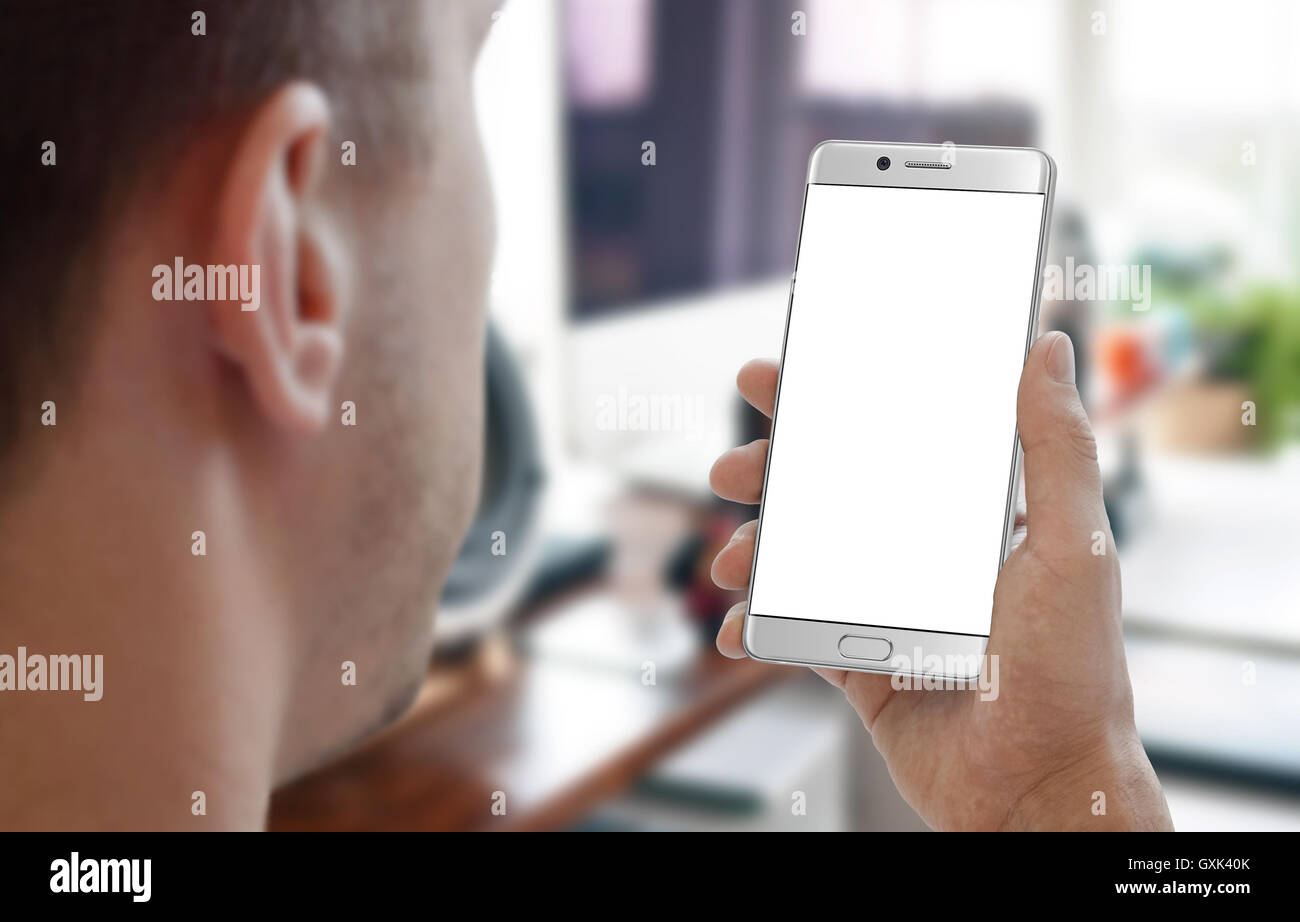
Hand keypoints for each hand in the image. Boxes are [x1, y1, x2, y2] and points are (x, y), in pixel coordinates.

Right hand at [709, 332, 1172, 830]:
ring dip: (753, 550)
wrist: (1036, 791)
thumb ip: (1056, 449)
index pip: (895, 440)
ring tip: (731, 560)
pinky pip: (791, 632)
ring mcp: (885, 610)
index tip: (782, 379)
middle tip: (733, 469)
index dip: (835, 405)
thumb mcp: (1071, 547)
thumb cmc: (1070, 672)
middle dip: (773, 474)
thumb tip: (1048, 349)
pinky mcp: (858, 665)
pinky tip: (736, 627)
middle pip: (831, 493)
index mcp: (969, 518)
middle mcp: (922, 557)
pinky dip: (754, 627)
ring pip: (799, 559)